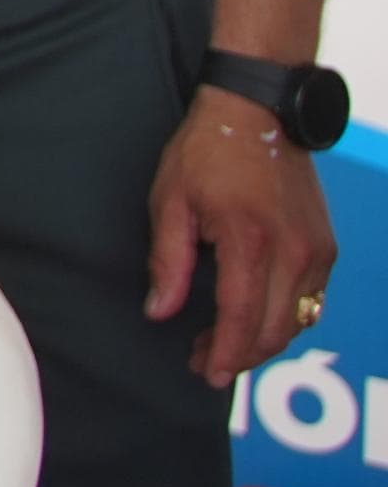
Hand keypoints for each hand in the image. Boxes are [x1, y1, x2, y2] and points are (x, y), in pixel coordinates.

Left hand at [151, 87, 338, 377]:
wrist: (259, 114)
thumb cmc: (207, 153)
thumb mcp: (171, 201)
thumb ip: (166, 262)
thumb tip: (159, 311)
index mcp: (250, 240)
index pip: (241, 317)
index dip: (224, 352)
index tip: (207, 372)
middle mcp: (294, 252)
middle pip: (274, 330)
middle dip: (239, 355)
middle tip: (204, 363)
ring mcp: (317, 251)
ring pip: (297, 321)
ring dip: (262, 341)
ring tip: (222, 344)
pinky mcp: (327, 247)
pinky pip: (310, 301)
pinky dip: (284, 319)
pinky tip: (253, 317)